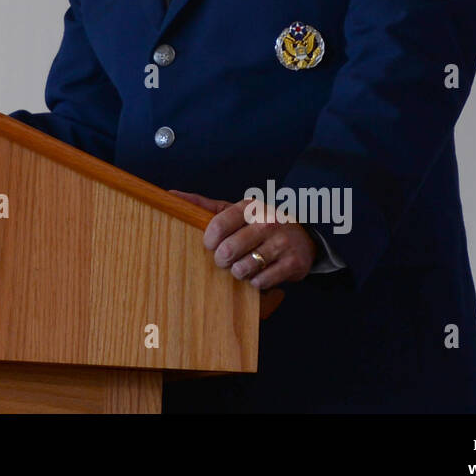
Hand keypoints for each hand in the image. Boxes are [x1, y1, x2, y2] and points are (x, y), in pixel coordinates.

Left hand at [169, 190, 316, 290]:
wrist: (304, 237)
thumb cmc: (258, 224)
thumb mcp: (234, 211)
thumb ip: (203, 205)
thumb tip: (170, 194)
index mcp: (250, 207)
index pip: (219, 224)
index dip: (209, 240)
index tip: (210, 244)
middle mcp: (267, 222)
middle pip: (228, 251)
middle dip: (222, 260)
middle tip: (226, 259)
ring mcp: (281, 243)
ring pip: (244, 268)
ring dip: (239, 272)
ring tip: (244, 264)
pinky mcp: (293, 264)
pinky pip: (261, 281)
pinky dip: (255, 281)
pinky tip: (259, 272)